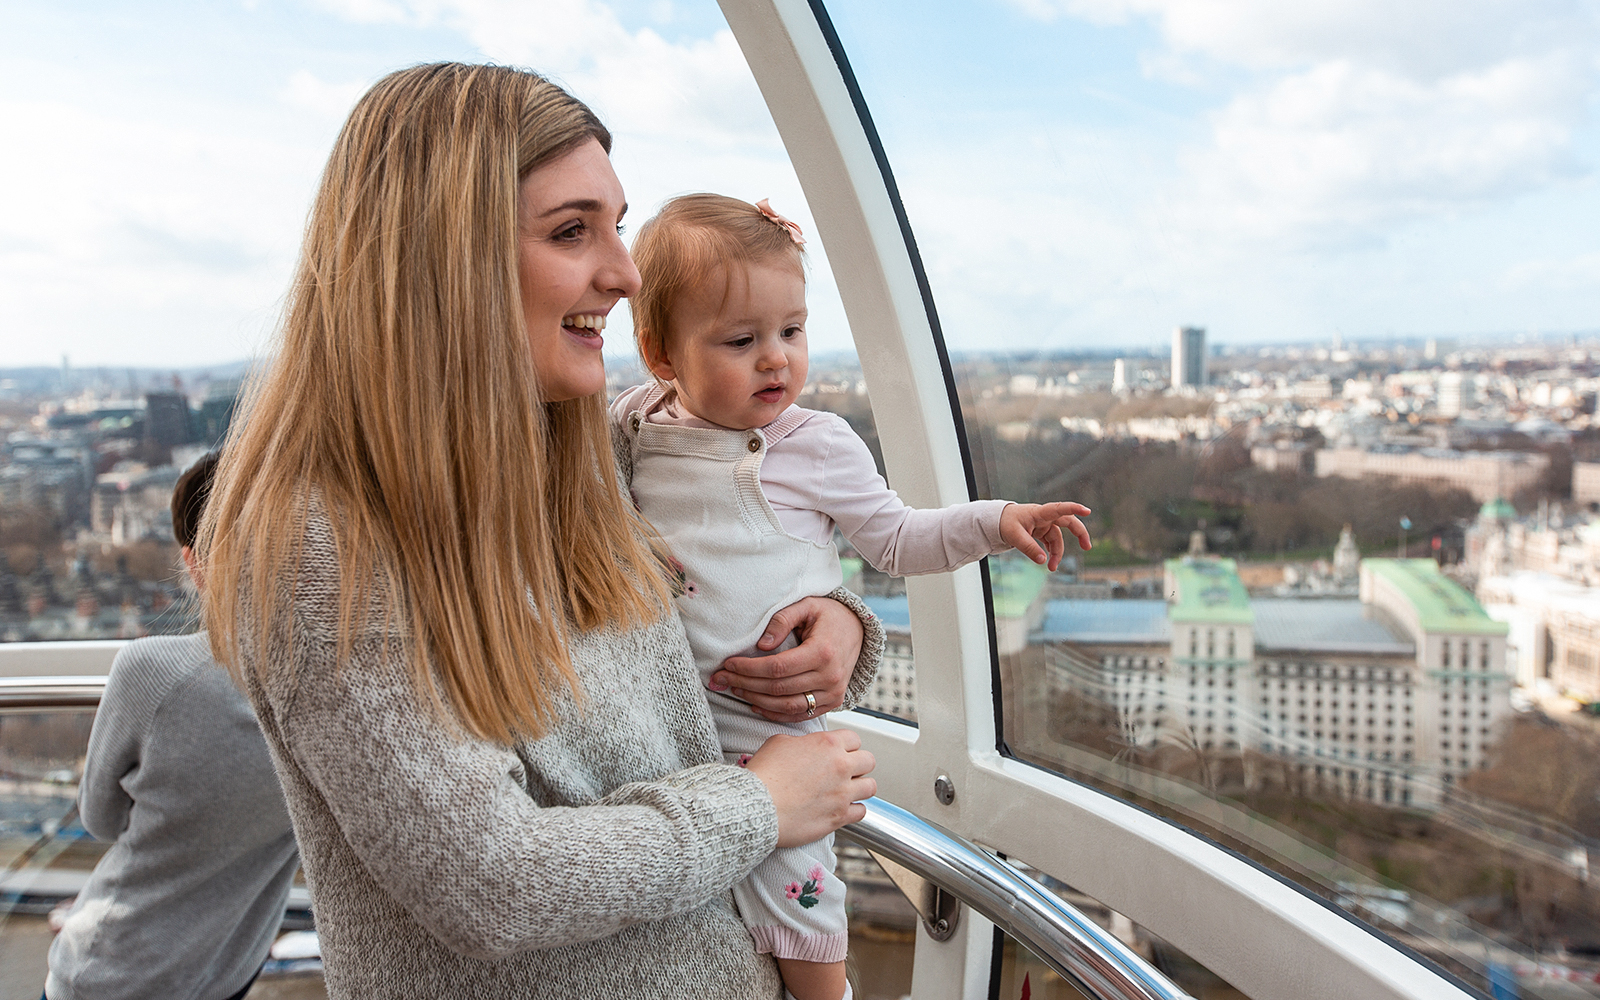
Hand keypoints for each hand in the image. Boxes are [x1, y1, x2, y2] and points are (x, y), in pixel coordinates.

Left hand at [711, 595, 862, 722]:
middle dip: (745, 685)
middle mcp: (830, 677)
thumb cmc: (828, 616)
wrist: (857, 631)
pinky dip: (775, 714)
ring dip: (756, 701)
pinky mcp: (833, 702)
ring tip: (735, 690)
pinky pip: (800, 715)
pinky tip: (756, 705)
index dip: (748, 669)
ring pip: (786, 706)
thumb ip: (782, 620)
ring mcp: (833, 693)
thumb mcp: (806, 606)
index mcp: (823, 652)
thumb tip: (761, 645)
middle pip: (778, 689)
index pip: (776, 668)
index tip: (728, 665)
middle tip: (721, 679)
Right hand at [744, 730, 876, 847]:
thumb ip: (802, 742)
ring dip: (860, 787)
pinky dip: (854, 810)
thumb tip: (806, 747)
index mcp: (828, 744)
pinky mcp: (840, 816)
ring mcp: (843, 793)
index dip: (846, 746)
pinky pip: (862, 811)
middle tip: (845, 771)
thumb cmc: (764, 774)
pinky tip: (842, 808)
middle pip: (868, 761)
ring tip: (847, 790)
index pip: (854, 738)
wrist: (757, 806)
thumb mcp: (779, 742)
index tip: (840, 752)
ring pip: (870, 786)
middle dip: (858, 765)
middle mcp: (840, 766)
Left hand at [1000, 501, 1091, 570]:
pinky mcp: (1041, 532)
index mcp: (1039, 512)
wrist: (997, 521)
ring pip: (1058, 538)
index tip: (1087, 511)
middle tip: (1087, 547)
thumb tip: (1043, 561)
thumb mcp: (1014, 536)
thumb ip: (1029, 548)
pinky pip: (1051, 542)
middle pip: (1068, 522)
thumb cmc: (1005, 523)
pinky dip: (1051, 552)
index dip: (1074, 508)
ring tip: (1052, 567)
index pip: (1059, 508)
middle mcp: (1045, 517)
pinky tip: (1050, 562)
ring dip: (1057, 552)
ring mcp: (1044, 524)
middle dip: (1079, 533)